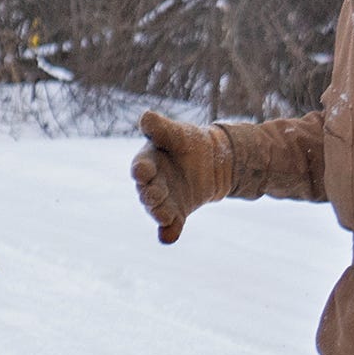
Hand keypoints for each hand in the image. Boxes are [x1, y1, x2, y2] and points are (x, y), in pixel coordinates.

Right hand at [131, 112, 232, 244]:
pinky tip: (169, 237)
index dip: (142, 170)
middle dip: (151, 195)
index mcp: (148, 162)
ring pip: (157, 210)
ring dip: (160, 214)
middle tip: (156, 196)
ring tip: (166, 217)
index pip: (141, 167)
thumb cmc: (189, 143)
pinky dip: (169, 233)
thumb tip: (146, 117)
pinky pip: (170, 225)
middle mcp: (151, 184)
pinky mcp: (176, 213)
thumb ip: (161, 128)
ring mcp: (163, 200)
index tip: (142, 171)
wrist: (212, 162)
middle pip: (147, 192)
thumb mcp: (178, 133)